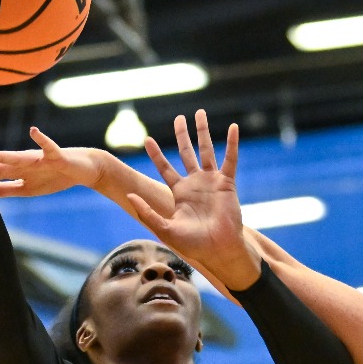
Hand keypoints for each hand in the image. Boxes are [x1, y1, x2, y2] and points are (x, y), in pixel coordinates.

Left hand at [0, 127, 103, 198]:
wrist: (83, 169)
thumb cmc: (56, 176)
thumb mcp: (28, 189)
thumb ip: (7, 189)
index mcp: (18, 172)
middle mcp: (25, 163)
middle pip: (2, 167)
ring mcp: (40, 159)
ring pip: (19, 157)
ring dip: (3, 156)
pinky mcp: (56, 156)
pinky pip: (48, 146)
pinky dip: (41, 139)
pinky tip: (33, 131)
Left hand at [127, 110, 262, 291]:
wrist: (218, 250)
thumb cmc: (193, 244)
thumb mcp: (164, 229)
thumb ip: (146, 212)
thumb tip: (129, 195)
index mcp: (180, 193)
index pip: (165, 168)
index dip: (156, 154)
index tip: (147, 139)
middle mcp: (195, 184)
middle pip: (186, 153)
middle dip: (182, 135)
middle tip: (178, 118)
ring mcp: (211, 182)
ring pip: (206, 150)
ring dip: (203, 132)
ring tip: (200, 113)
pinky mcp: (227, 183)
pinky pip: (230, 159)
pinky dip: (232, 144)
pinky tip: (233, 127)